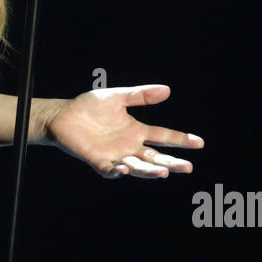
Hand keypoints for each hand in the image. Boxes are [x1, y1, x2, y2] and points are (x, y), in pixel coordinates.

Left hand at [43, 84, 201, 178]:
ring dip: (149, 170)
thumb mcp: (118, 97)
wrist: (63, 115)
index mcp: (136, 131)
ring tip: (164, 172)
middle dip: (171, 162)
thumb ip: (140, 95)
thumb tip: (167, 90)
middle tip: (187, 167)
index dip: (181, 140)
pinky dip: (117, 172)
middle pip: (155, 157)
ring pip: (137, 167)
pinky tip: (124, 169)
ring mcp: (114, 155)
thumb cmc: (89, 107)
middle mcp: (129, 146)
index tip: (199, 143)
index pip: (163, 136)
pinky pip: (109, 170)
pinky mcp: (98, 161)